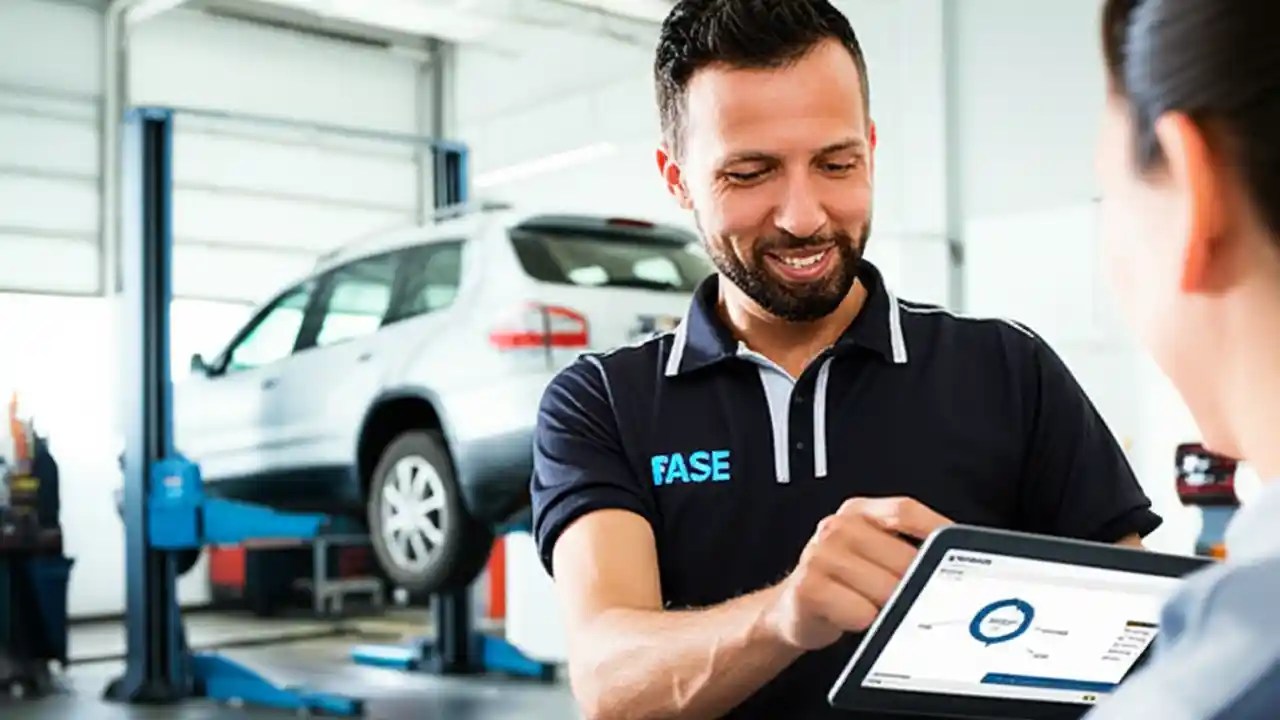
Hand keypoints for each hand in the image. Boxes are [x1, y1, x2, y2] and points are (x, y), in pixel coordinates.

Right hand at [765, 497, 952, 650]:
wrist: (792, 610)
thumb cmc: (841, 585)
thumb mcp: (870, 557)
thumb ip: (903, 550)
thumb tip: (951, 563)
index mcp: (857, 513)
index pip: (905, 511)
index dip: (936, 528)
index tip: (960, 549)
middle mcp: (837, 528)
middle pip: (903, 557)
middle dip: (916, 585)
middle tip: (918, 601)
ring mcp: (819, 556)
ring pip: (886, 588)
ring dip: (889, 609)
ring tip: (877, 610)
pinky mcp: (808, 588)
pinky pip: (860, 611)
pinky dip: (866, 622)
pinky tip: (854, 618)